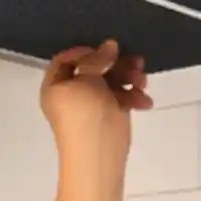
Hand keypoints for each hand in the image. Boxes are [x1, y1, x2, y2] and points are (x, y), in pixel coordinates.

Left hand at [40, 40, 152, 160]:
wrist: (98, 156)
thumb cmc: (85, 115)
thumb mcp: (87, 81)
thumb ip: (97, 59)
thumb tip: (109, 44)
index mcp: (56, 86)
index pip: (66, 59)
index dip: (85, 51)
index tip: (104, 49)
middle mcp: (72, 93)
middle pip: (94, 68)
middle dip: (115, 63)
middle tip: (134, 60)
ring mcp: (92, 104)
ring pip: (111, 81)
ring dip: (129, 77)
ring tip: (142, 80)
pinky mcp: (111, 114)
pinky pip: (121, 97)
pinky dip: (133, 96)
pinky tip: (144, 102)